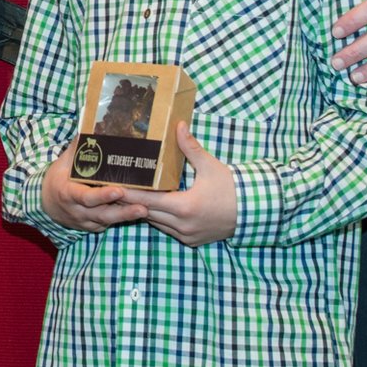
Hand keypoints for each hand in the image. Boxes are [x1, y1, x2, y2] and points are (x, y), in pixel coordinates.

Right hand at [39, 147, 149, 232]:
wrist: (45, 204)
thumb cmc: (57, 179)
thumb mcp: (62, 163)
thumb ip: (76, 148)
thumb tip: (90, 128)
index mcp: (68, 194)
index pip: (86, 197)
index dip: (102, 196)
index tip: (118, 190)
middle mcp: (77, 210)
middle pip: (101, 213)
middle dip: (122, 212)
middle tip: (142, 206)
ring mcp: (85, 221)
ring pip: (107, 221)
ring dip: (126, 217)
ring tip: (144, 210)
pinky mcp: (92, 227)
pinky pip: (107, 224)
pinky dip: (121, 220)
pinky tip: (137, 212)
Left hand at [117, 126, 235, 245]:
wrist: (254, 211)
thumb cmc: (231, 188)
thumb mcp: (210, 166)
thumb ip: (190, 147)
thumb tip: (178, 125)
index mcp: (184, 206)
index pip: (147, 201)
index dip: (128, 194)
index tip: (112, 187)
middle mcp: (182, 225)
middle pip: (147, 214)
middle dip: (131, 202)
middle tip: (114, 190)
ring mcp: (187, 235)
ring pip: (157, 223)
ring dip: (145, 212)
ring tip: (129, 198)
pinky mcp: (192, 241)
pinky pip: (169, 230)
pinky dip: (160, 220)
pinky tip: (152, 208)